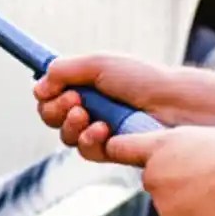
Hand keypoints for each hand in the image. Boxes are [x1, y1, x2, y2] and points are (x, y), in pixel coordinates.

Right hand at [34, 54, 173, 160]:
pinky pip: (85, 151)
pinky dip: (88, 140)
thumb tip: (39, 87)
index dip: (46, 94)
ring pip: (64, 136)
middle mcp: (89, 108)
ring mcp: (99, 131)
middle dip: (55, 109)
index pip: (49, 94)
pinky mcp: (111, 151)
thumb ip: (63, 71)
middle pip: (49, 116)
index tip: (53, 88)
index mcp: (85, 86)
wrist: (175, 105)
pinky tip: (102, 130)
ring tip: (87, 114)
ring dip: (70, 125)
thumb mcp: (98, 64)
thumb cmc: (142, 80)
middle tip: (75, 100)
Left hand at [107, 126, 214, 215]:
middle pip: (152, 179)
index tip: (110, 147)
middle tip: (205, 178)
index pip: (120, 147)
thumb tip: (167, 156)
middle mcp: (153, 174)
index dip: (117, 148)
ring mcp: (162, 203)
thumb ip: (175, 146)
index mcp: (159, 147)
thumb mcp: (202, 138)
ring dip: (187, 202)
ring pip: (169, 203)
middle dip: (171, 180)